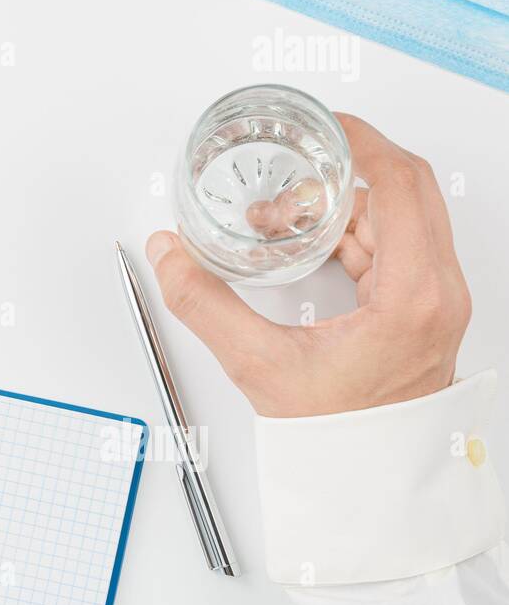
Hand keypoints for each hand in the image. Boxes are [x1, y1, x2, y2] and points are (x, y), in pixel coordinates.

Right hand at [146, 114, 469, 418]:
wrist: (369, 480)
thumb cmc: (338, 435)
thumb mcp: (259, 364)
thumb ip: (204, 303)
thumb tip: (169, 253)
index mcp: (412, 296)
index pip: (401, 184)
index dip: (361, 142)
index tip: (324, 125)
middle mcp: (436, 290)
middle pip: (401, 191)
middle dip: (337, 174)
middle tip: (289, 167)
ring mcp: (433, 298)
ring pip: (393, 216)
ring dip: (334, 207)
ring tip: (275, 224)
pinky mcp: (420, 306)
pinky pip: (389, 244)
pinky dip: (344, 232)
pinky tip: (300, 245)